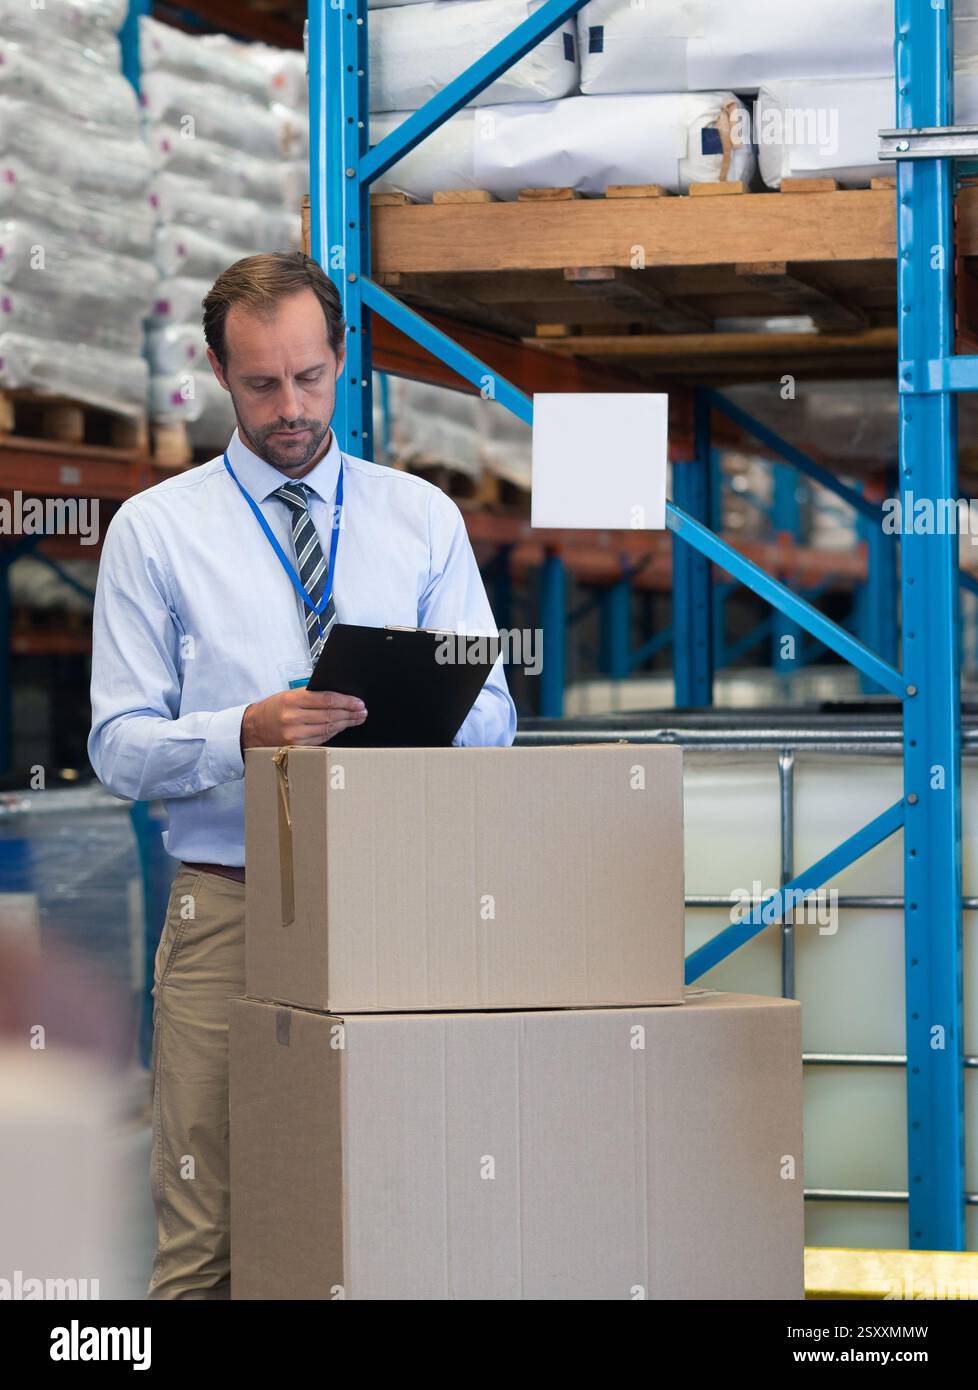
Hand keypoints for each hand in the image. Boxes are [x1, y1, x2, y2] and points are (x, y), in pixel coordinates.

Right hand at [241, 689, 366, 748]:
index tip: (358, 702)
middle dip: (350, 713)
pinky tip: (342, 727)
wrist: (252, 728)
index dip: (347, 701)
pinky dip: (334, 732)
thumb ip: (310, 695)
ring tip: (357, 719)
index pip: (327, 699)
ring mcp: (295, 734)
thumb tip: (337, 696)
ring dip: (346, 724)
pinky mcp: (296, 746)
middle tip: (362, 711)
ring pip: (328, 728)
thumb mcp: (288, 695)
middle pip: (331, 715)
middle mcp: (293, 718)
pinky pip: (322, 739)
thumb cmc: (272, 709)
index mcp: (292, 700)